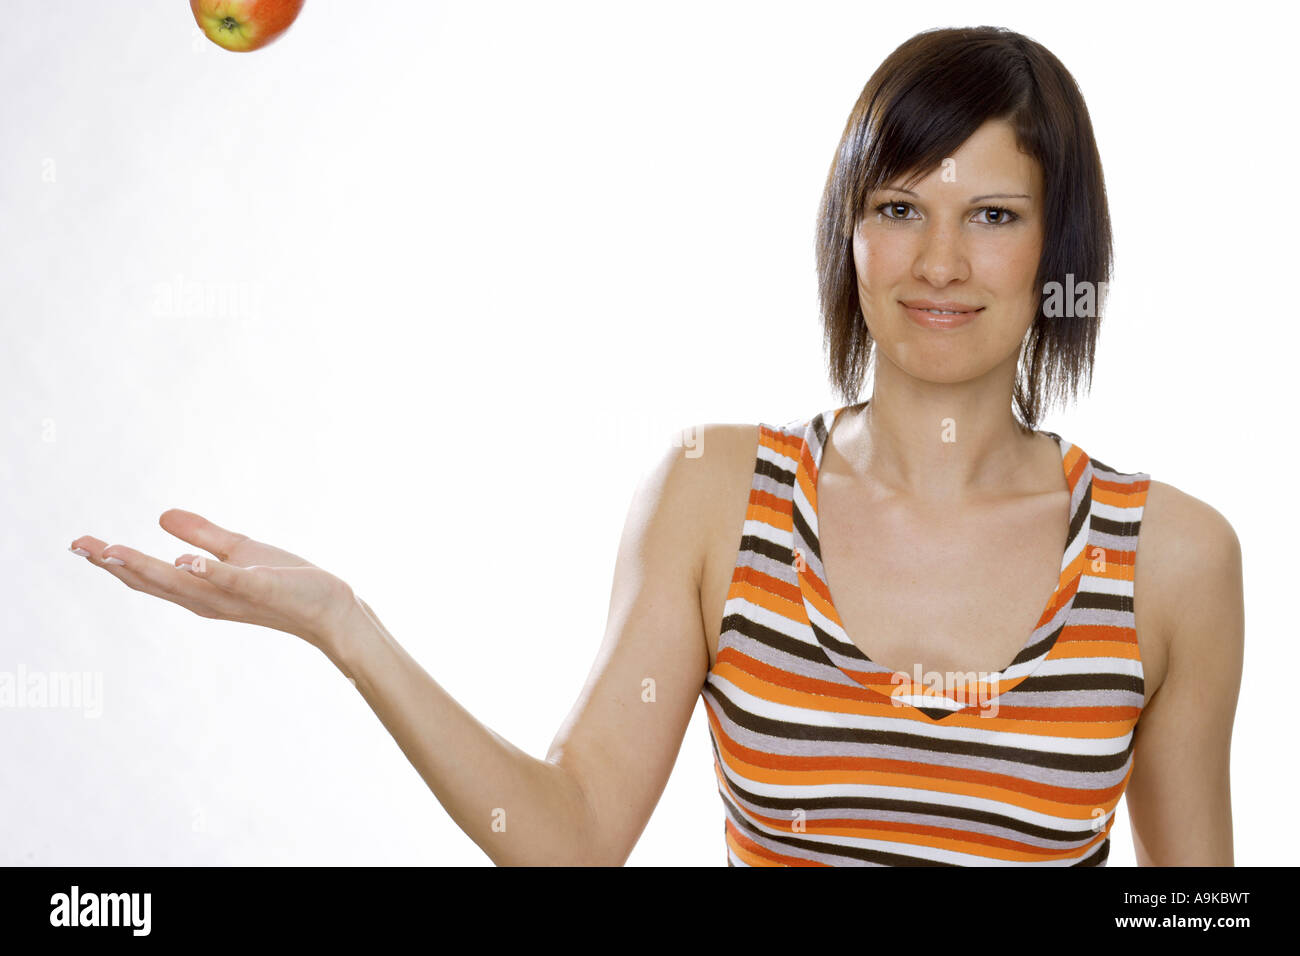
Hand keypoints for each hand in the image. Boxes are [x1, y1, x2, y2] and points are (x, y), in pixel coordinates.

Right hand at [69, 508, 358, 651]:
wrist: (330, 608)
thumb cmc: (288, 583)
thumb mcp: (239, 553)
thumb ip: (202, 537)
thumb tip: (160, 516)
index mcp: (201, 591)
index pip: (149, 577)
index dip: (113, 562)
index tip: (79, 544)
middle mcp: (210, 600)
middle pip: (154, 583)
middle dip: (115, 565)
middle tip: (78, 546)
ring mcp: (235, 596)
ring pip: (184, 584)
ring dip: (148, 568)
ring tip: (113, 551)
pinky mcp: (263, 589)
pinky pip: (233, 581)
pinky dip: (209, 572)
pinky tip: (186, 561)